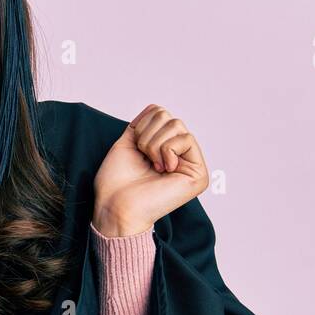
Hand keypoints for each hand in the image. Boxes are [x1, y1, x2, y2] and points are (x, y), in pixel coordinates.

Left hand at [92, 104, 209, 235]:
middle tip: (144, 158)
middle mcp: (179, 155)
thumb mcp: (128, 142)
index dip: (142, 125)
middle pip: (168, 117)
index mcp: (164, 149)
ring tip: (152, 165)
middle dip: (147, 135)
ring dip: (154, 144)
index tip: (135, 147)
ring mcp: (190, 164)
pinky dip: (167, 151)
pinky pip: (186, 139)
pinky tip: (163, 170)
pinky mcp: (198, 174)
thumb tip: (157, 109)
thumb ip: (144, 124)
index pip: (160, 113)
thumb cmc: (116, 181)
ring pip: (176, 125)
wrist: (116, 205)